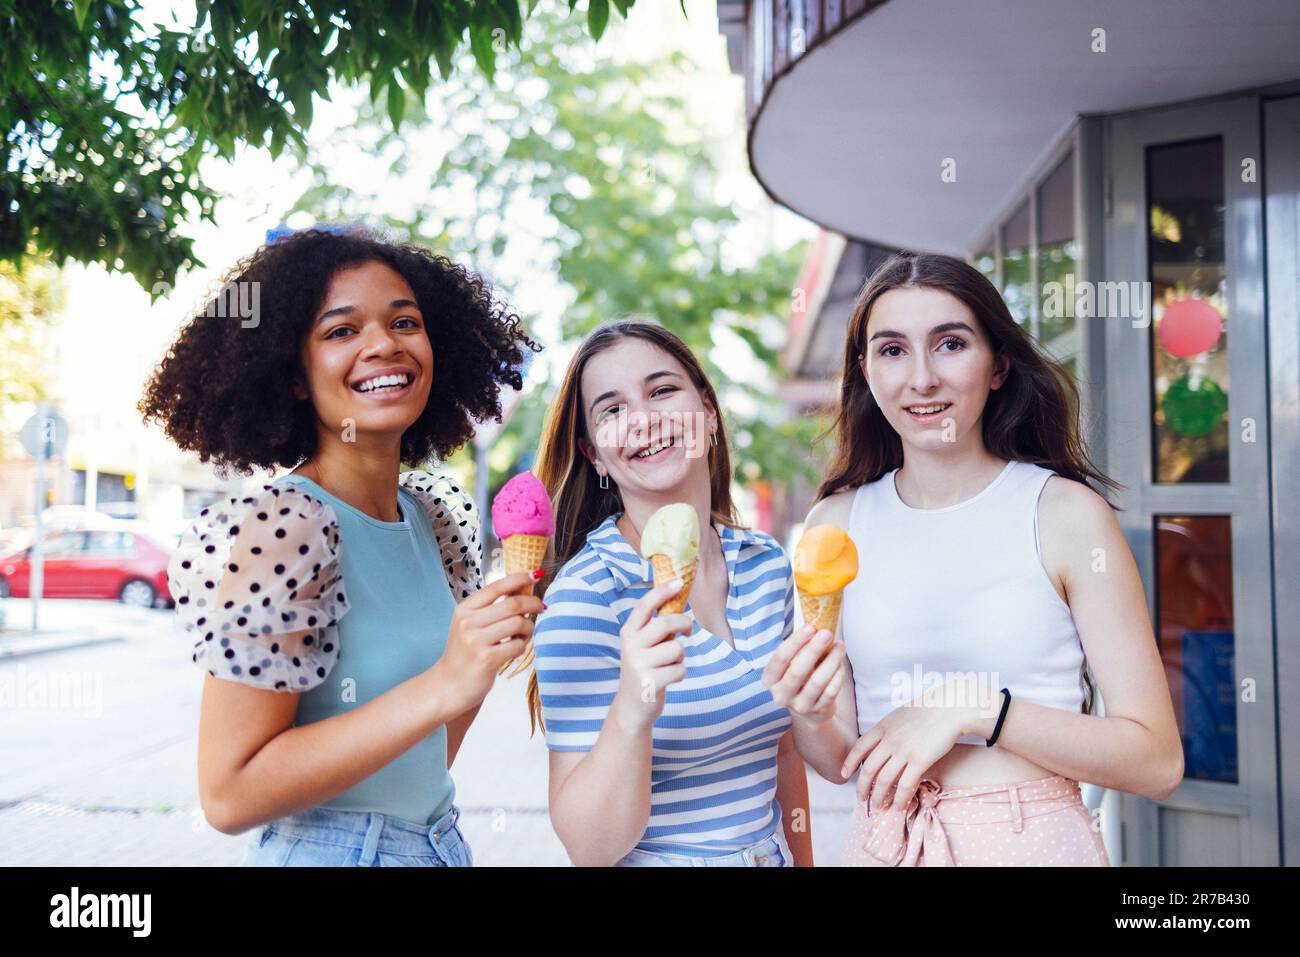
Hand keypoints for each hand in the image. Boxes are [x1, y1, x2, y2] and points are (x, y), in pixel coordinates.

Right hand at [432, 570, 544, 713]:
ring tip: (524, 634)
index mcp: (465, 609)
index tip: (536, 574)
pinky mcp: (487, 659)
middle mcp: (468, 622)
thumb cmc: (464, 654)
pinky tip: (514, 650)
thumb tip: (521, 592)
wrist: (449, 685)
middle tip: (542, 607)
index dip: (519, 578)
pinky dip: (522, 646)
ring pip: (518, 623)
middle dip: (533, 602)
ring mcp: (476, 640)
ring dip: (529, 628)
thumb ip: (490, 609)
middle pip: (512, 604)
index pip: (496, 586)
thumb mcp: (470, 625)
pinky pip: (518, 645)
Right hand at [612, 578, 690, 730]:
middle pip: (666, 622)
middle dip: (684, 624)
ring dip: (680, 657)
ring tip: (669, 665)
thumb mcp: (642, 646)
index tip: (678, 582)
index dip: (662, 591)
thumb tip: (678, 603)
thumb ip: (655, 628)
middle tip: (688, 631)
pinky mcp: (650, 683)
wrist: (632, 707)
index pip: (645, 605)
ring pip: (677, 648)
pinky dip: (680, 674)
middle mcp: (631, 646)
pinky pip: (680, 669)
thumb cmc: (644, 670)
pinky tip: (669, 679)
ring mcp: (639, 665)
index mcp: (628, 633)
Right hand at [761, 623, 845, 723]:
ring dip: (831, 661)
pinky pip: (830, 692)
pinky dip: (838, 676)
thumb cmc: (800, 676)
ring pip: (817, 682)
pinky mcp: (817, 711)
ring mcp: (799, 706)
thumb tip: (816, 623)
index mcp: (770, 678)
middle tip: (827, 633)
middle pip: (797, 671)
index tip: (810, 627)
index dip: (795, 641)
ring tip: (840, 646)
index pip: (780, 658)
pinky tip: (841, 665)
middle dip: (814, 649)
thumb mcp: (792, 663)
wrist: (809, 709)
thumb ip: (799, 647)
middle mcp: (781, 694)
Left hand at [839, 689, 966, 811]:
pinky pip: (906, 785)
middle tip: (862, 799)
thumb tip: (876, 744)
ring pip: (884, 780)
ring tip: (878, 807)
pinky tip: (899, 807)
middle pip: (869, 769)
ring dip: (879, 797)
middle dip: (862, 787)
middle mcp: (889, 740)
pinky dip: (900, 799)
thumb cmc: (926, 711)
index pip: (859, 748)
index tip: (844, 775)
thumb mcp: (898, 716)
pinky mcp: (921, 760)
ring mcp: (904, 751)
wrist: (949, 708)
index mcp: (882, 728)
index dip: (849, 763)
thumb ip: (886, 731)